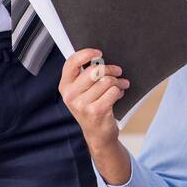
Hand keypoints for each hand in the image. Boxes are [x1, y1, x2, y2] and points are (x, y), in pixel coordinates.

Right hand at [58, 48, 132, 184]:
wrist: (97, 134)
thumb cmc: (91, 107)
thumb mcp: (82, 91)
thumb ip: (84, 75)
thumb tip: (98, 57)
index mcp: (65, 86)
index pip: (71, 63)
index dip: (86, 53)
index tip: (99, 53)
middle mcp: (70, 95)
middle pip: (94, 70)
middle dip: (110, 69)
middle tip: (118, 71)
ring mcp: (82, 104)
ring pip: (106, 81)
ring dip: (118, 81)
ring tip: (121, 84)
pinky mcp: (95, 111)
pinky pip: (113, 92)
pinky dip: (119, 91)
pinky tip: (118, 94)